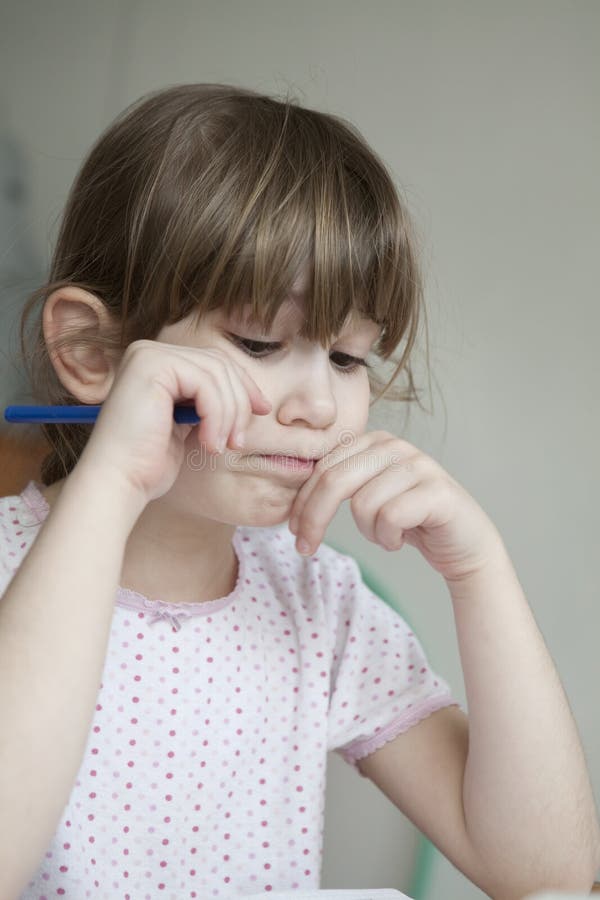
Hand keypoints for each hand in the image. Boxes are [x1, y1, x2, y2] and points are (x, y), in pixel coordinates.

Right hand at [79, 339, 271, 505]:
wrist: (117, 482)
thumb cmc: (149, 464)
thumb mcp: (187, 424)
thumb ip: (208, 401)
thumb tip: (251, 393)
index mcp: (156, 362)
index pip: (215, 362)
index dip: (244, 386)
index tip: (262, 411)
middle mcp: (148, 351)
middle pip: (220, 364)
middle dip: (240, 403)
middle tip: (238, 441)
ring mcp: (147, 355)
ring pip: (217, 374)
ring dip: (229, 415)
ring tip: (221, 447)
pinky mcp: (151, 366)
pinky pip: (206, 385)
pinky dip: (217, 418)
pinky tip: (208, 444)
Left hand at [288, 430, 504, 583]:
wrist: (462, 543)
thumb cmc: (410, 521)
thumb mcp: (368, 496)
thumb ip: (339, 484)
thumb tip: (290, 497)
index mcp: (374, 441)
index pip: (323, 467)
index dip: (302, 502)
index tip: (294, 532)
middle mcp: (395, 446)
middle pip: (335, 481)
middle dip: (314, 519)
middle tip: (305, 549)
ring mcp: (419, 465)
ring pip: (363, 504)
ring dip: (369, 532)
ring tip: (388, 535)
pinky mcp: (437, 491)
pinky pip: (390, 518)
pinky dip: (389, 539)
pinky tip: (403, 539)